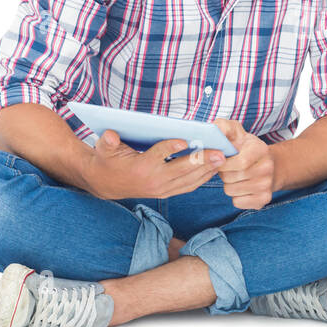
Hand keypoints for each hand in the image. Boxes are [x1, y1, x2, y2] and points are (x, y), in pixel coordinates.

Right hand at [80, 130, 223, 199]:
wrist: (106, 184)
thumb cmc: (108, 160)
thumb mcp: (104, 149)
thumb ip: (107, 141)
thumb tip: (109, 134)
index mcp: (140, 167)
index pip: (158, 155)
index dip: (170, 147)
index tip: (185, 140)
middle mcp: (154, 180)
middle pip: (182, 169)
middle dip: (202, 160)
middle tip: (220, 153)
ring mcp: (162, 189)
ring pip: (189, 180)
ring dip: (207, 169)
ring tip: (223, 158)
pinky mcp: (167, 192)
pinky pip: (189, 186)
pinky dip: (203, 177)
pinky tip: (214, 168)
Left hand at [213, 119, 277, 209]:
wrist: (266, 163)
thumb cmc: (244, 146)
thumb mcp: (235, 131)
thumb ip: (222, 127)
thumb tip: (213, 130)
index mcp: (261, 149)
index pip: (240, 163)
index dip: (224, 163)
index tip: (221, 159)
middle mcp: (268, 168)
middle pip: (231, 178)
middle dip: (223, 173)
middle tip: (229, 167)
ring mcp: (267, 185)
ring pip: (231, 191)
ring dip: (227, 184)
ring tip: (234, 175)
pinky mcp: (264, 199)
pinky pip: (237, 202)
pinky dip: (234, 196)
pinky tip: (240, 186)